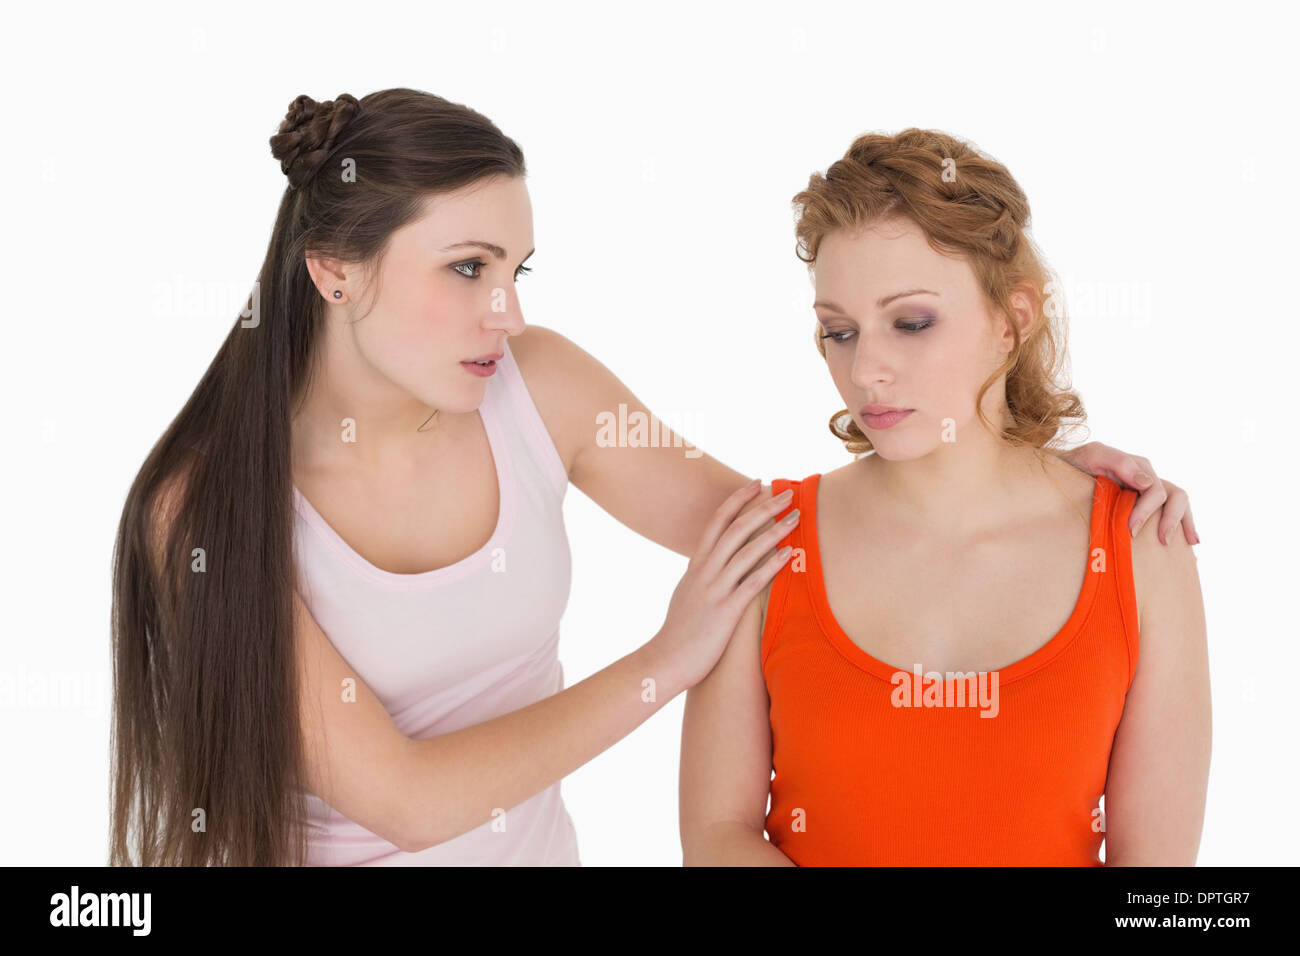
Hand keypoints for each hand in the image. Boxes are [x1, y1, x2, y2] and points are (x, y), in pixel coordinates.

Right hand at [650, 480, 798, 688]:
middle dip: (764, 508)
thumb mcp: (687, 592)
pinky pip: (752, 582)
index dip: (739, 499)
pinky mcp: (725, 611)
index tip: (758, 483)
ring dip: (774, 530)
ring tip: (797, 517)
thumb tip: (709, 561)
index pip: (718, 521)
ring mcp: (714, 589)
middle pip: (737, 529)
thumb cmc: (679, 630)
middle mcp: (705, 571)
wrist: (666, 659)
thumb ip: (700, 573)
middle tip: (789, 493)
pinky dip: (772, 565)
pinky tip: (789, 553)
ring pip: (747, 551)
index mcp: (696, 564)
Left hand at [1056, 441, 1198, 544]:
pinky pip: (1171, 513)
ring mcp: (1147, 493)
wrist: (1059, 474)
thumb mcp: (1091, 456)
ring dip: (1184, 522)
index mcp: (1138, 467)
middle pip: (1175, 496)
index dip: (1147, 510)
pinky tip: (1189, 543)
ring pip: (1179, 503)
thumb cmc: (1073, 465)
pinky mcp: (1144, 505)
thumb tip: (1146, 482)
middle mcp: (1147, 479)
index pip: (1155, 490)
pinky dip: (1185, 526)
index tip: (1131, 529)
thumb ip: (1118, 462)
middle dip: (1171, 519)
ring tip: (1186, 543)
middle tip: (1161, 541)